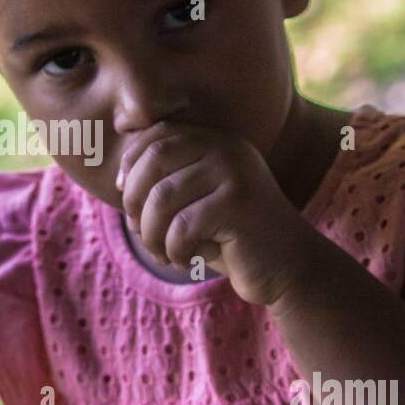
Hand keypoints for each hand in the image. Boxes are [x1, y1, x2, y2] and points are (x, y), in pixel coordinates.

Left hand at [115, 121, 311, 305]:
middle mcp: (226, 149)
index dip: (129, 166)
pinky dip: (174, 251)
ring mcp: (235, 174)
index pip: (155, 136)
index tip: (126, 199)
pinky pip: (181, 227)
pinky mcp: (239, 205)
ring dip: (150, 233)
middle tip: (139, 232)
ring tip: (161, 253)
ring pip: (162, 197)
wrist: (288, 268)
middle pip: (154, 159)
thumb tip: (117, 178)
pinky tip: (185, 261)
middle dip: (134, 201)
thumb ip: (164, 183)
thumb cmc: (231, 238)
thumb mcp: (196, 204)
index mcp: (215, 141)